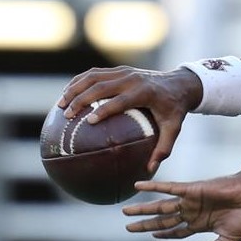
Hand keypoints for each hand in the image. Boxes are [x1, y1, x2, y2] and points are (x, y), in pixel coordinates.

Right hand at [58, 66, 200, 172]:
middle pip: (101, 85)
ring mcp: (124, 71)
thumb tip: (150, 170)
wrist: (180, 83)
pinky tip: (66, 95)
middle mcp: (132, 79)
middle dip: (82, 98)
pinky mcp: (119, 69)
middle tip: (67, 114)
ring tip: (60, 105)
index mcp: (145, 92)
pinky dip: (78, 82)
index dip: (105, 109)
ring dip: (74, 88)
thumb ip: (163, 149)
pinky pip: (94, 73)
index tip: (90, 121)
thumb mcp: (174, 129)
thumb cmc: (174, 110)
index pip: (121, 100)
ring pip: (93, 76)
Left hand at [123, 163, 240, 240]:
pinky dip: (153, 187)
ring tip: (125, 211)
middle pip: (163, 220)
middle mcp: (192, 212)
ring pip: (161, 206)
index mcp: (201, 224)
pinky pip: (168, 187)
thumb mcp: (229, 240)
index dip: (163, 235)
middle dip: (145, 224)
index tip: (150, 236)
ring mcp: (191, 200)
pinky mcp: (192, 189)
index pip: (177, 231)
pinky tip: (137, 186)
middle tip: (127, 227)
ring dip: (143, 209)